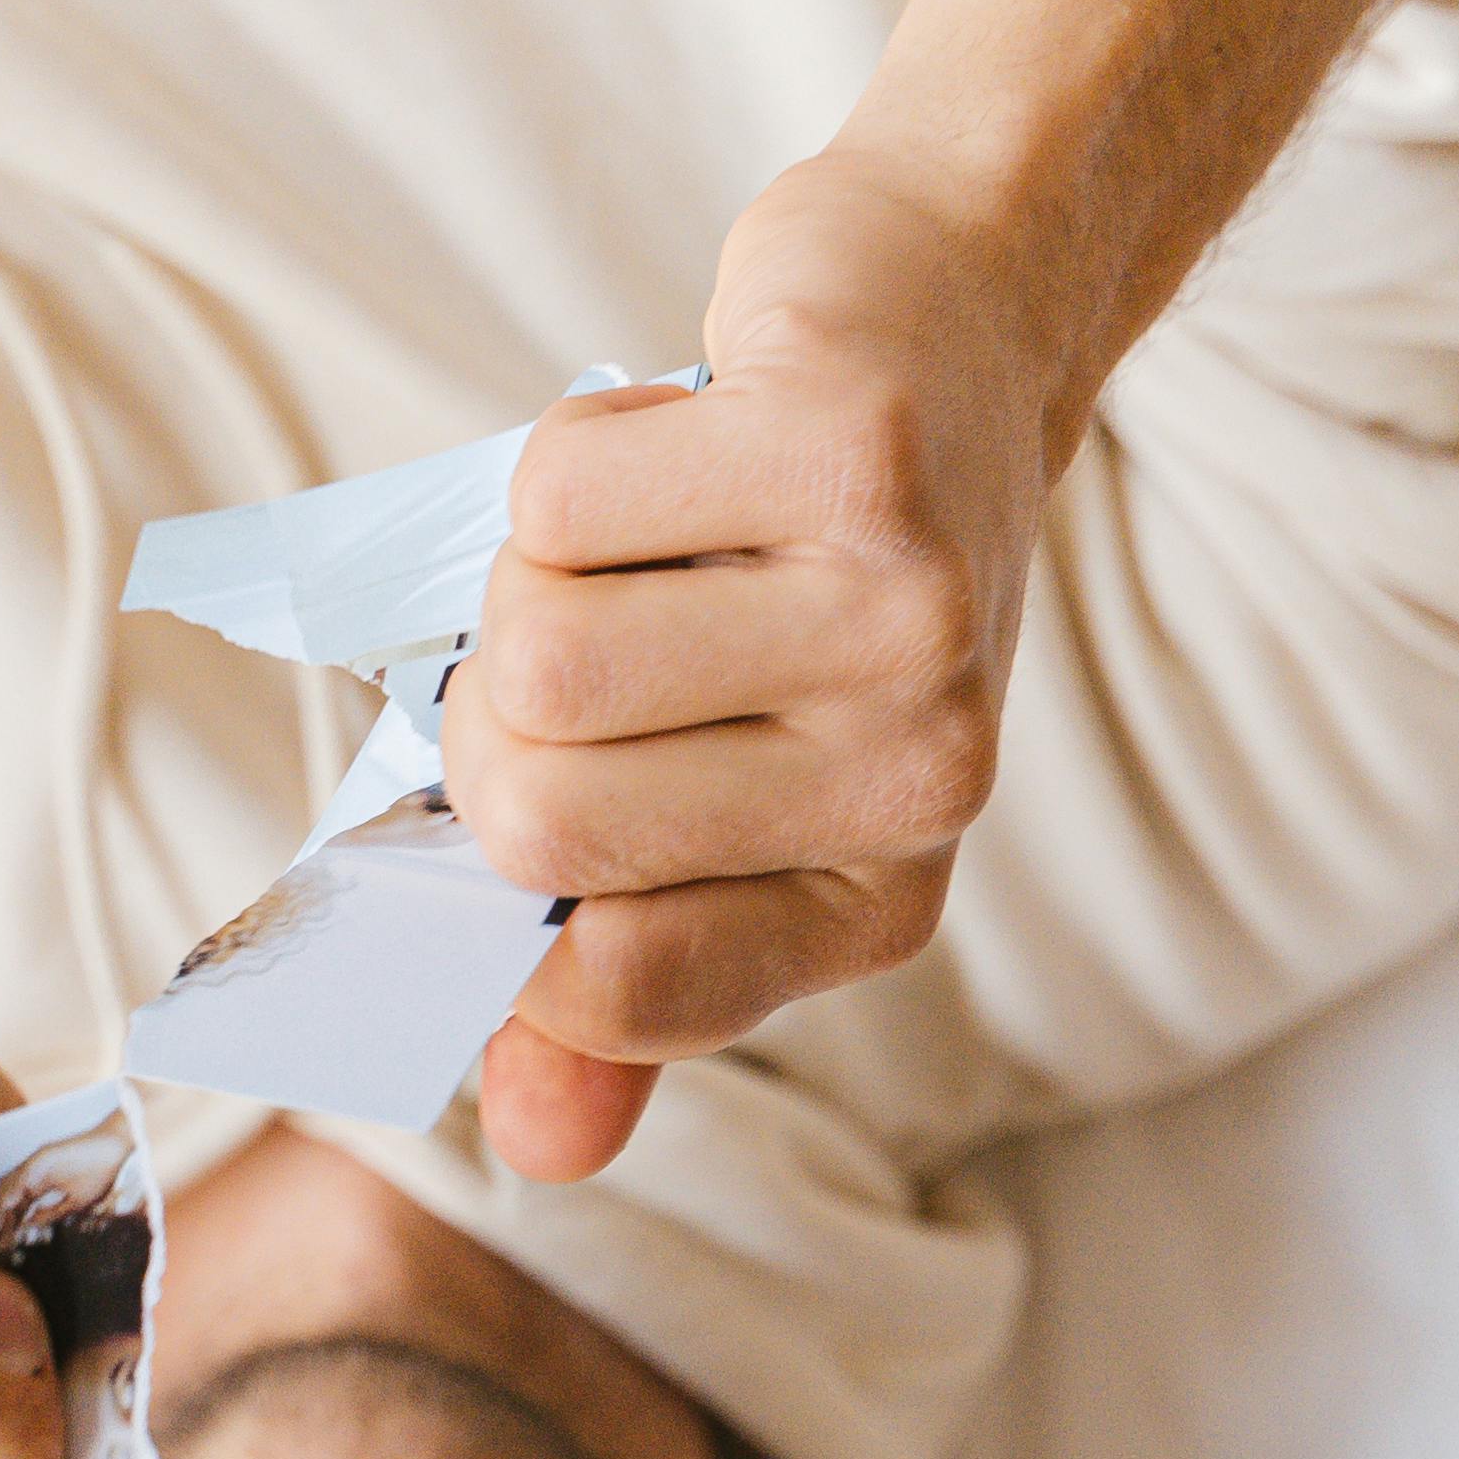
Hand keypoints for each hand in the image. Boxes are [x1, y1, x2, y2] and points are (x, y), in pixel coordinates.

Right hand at [443, 148, 1101, 1177]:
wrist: (964, 313)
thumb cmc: (809, 570)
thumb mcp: (741, 794)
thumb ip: (630, 977)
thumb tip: (534, 1144)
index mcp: (881, 900)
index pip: (608, 990)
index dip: (501, 892)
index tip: (540, 782)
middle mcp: (920, 779)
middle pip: (533, 813)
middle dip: (495, 706)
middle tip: (599, 623)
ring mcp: (902, 613)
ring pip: (533, 652)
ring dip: (533, 566)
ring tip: (651, 530)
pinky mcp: (852, 447)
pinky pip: (560, 494)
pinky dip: (572, 451)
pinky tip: (684, 431)